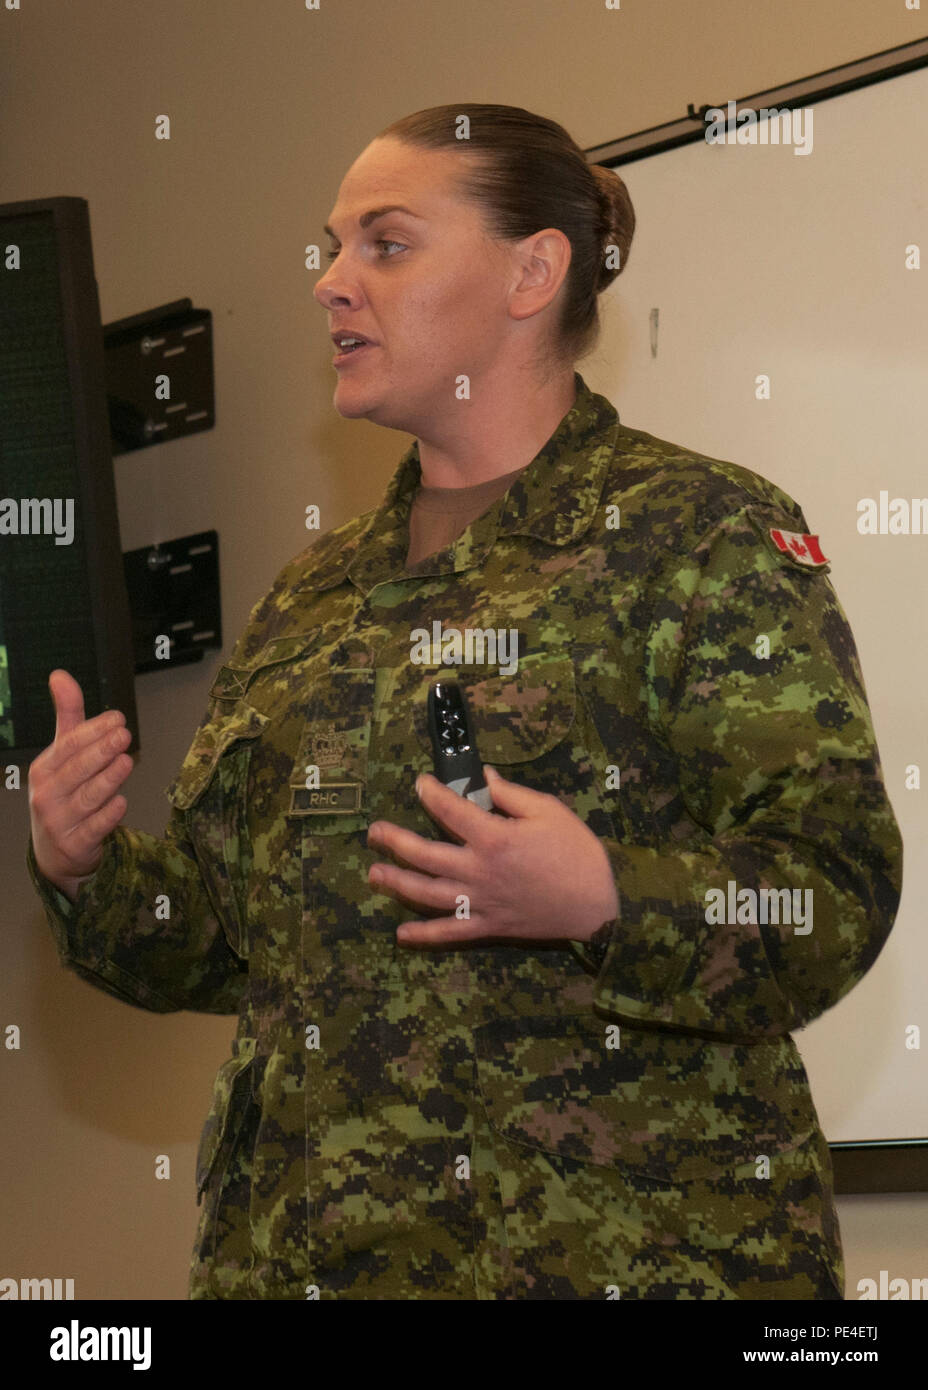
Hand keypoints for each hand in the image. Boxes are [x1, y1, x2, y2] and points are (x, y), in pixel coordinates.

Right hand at [27, 670, 132, 901]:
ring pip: (87, 797)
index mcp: (44, 768)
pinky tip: (120, 802)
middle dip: (101, 751)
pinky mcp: (75, 844)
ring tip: (127, 762)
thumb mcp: (63, 754)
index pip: (68, 745)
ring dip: (108, 779)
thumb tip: (59, 674)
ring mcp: (59, 821)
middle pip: (77, 769)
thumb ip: (67, 716)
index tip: (118, 718)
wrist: (56, 850)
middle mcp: (47, 794)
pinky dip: (107, 815)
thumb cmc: (63, 792)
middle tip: (124, 735)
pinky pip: (94, 828)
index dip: (93, 731)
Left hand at [366, 766, 618, 945]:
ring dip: (397, 883)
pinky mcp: (488, 926)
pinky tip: (401, 935)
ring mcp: (480, 901)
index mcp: (494, 837)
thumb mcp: (550, 812)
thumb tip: (483, 777)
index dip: (430, 794)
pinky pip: (450, 933)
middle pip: (425, 854)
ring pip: (427, 893)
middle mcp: (478, 870)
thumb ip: (512, 794)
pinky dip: (424, 936)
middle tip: (373, 832)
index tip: (419, 784)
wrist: (597, 905)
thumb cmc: (577, 854)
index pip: (450, 810)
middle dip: (395, 841)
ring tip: (373, 874)